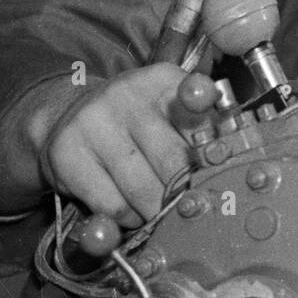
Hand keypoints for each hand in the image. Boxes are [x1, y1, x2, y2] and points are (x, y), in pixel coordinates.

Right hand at [24, 64, 210, 227]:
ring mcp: (93, 122)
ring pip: (142, 188)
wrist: (66, 112)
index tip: (221, 161)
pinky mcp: (67, 154)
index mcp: (163, 80)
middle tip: (195, 207)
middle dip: (188, 191)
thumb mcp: (169, 107)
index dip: (213, 137)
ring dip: (159, 210)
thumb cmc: (135, 118)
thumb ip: (203, 127)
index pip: (198, 104)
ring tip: (163, 212)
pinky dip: (128, 218)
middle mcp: (127, 95)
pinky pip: (111, 204)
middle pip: (173, 158)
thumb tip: (231, 161)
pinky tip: (132, 212)